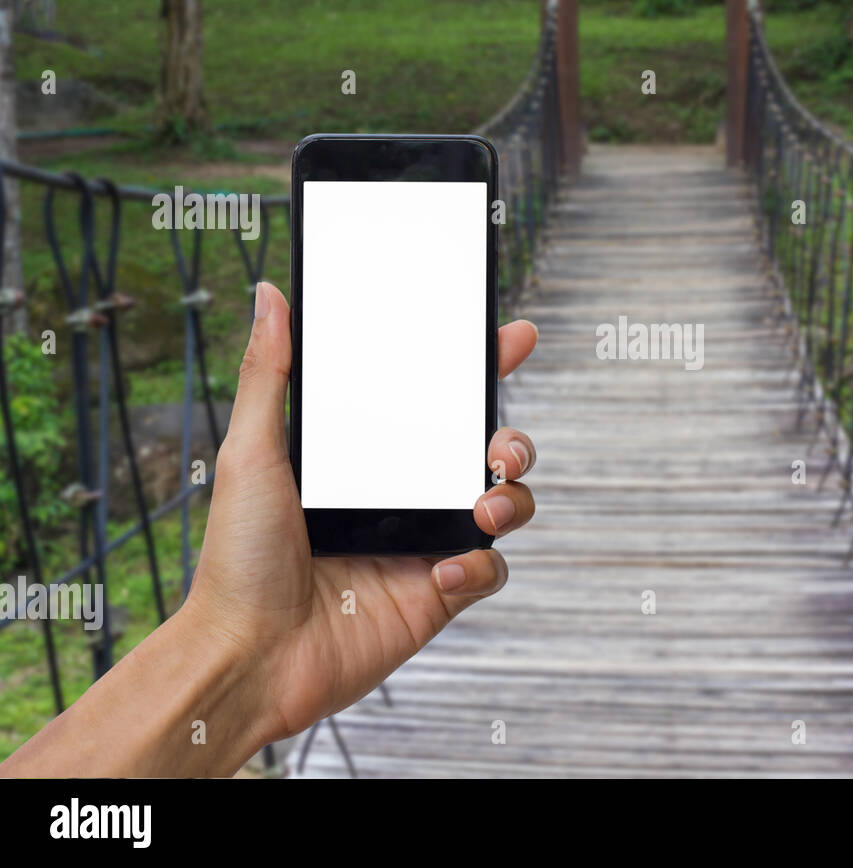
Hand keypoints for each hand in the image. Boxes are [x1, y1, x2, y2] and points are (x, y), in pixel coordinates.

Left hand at [182, 281, 537, 745]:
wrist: (250, 657)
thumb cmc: (238, 562)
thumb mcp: (249, 455)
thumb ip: (269, 374)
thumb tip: (270, 296)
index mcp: (369, 460)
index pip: (435, 404)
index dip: (481, 371)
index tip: (512, 337)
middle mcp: (404, 497)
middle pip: (487, 451)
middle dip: (513, 441)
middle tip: (499, 448)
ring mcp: (425, 544)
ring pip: (505, 504)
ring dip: (511, 497)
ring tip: (481, 507)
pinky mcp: (439, 594)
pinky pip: (491, 570)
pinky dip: (480, 565)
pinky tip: (443, 570)